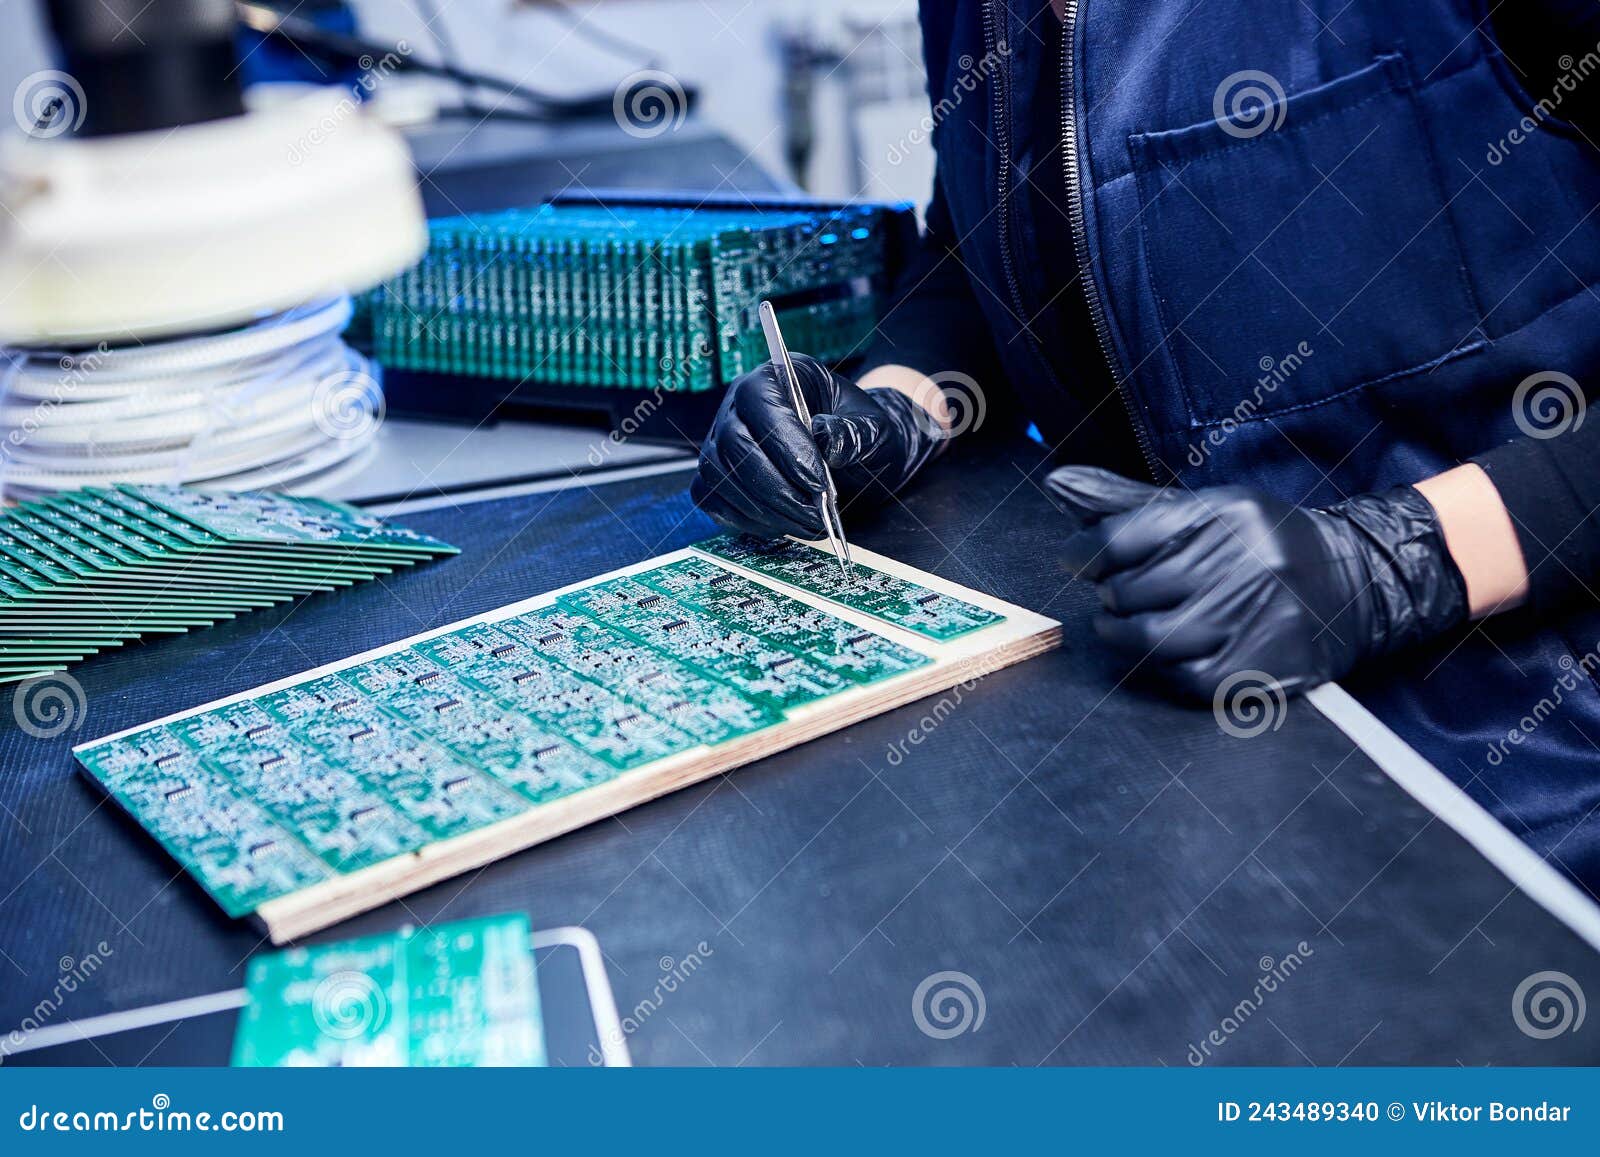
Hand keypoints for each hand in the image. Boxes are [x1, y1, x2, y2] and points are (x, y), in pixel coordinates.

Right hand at [691, 353, 943, 537]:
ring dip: (766, 509)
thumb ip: (854, 432)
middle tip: (815, 513)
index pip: (760, 401)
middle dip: (777, 487)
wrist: (852, 457)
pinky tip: (786, 523)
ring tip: (809, 523)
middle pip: (734, 443)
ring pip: (721, 477)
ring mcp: (721, 441)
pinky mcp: (717, 476)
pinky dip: (749, 519)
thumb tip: (824, 438)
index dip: (785, 444)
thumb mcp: (873, 427)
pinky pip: (715, 501)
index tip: (818, 483)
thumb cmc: (858, 434)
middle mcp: (738, 405)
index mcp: (775, 376)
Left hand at [1045, 467, 1468, 698]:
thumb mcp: (1207, 507)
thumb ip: (1129, 501)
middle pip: (1131, 590)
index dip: (1085, 552)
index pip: (1122, 536)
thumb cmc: (1261, 544)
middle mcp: (1245, 561)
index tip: (1077, 560)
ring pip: (1151, 639)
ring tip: (1122, 624)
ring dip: (1122, 635)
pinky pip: (1184, 677)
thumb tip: (1058, 483)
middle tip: (1114, 596)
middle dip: (1111, 595)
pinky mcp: (1265, 665)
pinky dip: (1162, 668)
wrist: (1355, 585)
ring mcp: (1257, 616)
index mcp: (1225, 512)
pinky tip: (1164, 651)